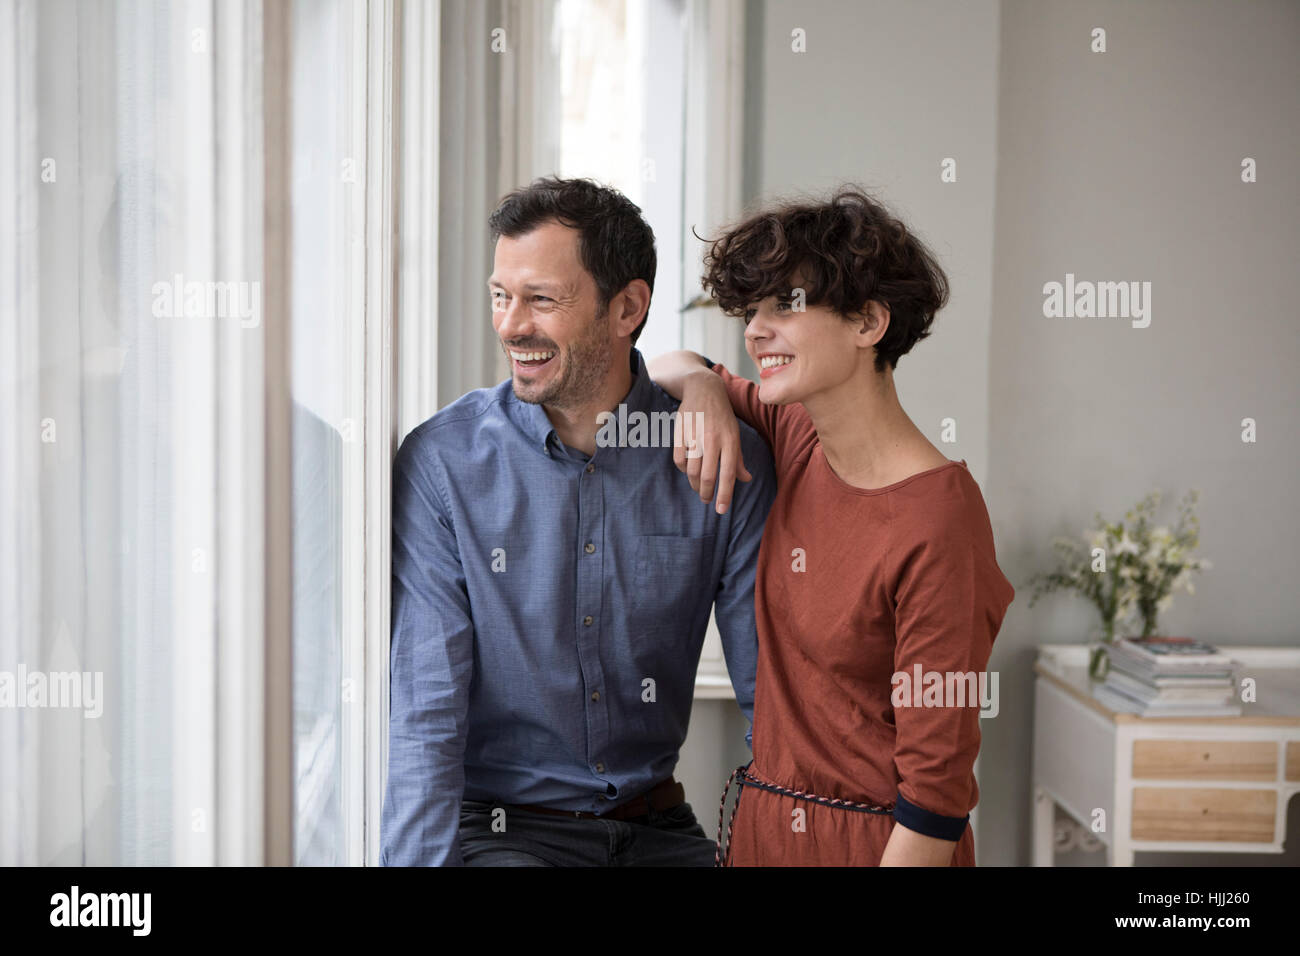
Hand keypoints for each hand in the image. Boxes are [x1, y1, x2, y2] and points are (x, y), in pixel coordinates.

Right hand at [672, 370, 751, 514]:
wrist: (704, 389)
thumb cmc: (722, 416)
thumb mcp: (735, 434)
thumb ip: (738, 458)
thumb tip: (746, 479)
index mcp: (730, 441)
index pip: (728, 474)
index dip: (725, 494)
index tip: (721, 510)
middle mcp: (713, 439)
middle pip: (708, 476)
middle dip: (707, 494)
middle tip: (707, 500)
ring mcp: (695, 436)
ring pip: (692, 471)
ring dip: (695, 485)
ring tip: (699, 489)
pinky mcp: (680, 432)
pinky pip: (679, 459)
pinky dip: (683, 470)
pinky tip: (688, 471)